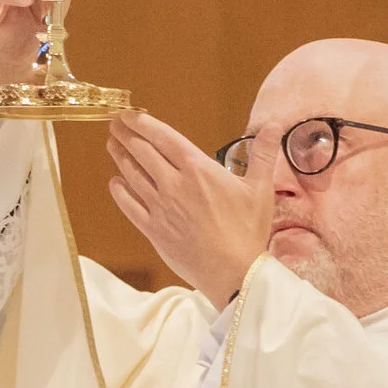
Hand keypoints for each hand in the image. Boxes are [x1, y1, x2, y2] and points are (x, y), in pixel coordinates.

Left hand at [106, 112, 273, 306]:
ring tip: (112, 144)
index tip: (129, 114)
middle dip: (126, 134)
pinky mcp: (154, 230)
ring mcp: (161, 208)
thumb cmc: (248, 231)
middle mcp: (174, 184)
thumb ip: (264, 154)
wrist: (233, 272)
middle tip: (115, 123)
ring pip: (133, 175)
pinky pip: (130, 206)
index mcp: (198, 169)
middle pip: (142, 152)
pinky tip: (115, 183)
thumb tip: (275, 125)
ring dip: (120, 157)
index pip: (163, 138)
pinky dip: (120, 192)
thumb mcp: (260, 189)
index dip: (143, 123)